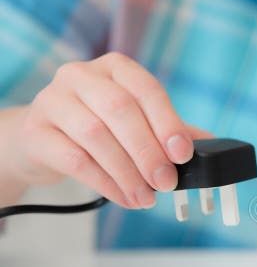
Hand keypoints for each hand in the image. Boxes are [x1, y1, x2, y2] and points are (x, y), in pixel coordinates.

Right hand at [8, 53, 210, 208]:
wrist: (42, 138)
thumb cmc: (99, 126)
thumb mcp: (137, 121)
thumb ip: (171, 130)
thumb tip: (211, 146)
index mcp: (116, 68)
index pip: (146, 89)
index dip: (167, 122)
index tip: (183, 155)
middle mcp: (82, 76)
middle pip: (120, 110)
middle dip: (148, 151)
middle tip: (166, 182)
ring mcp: (53, 100)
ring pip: (95, 135)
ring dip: (127, 172)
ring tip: (146, 197)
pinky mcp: (36, 131)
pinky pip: (74, 159)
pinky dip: (104, 182)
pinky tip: (124, 197)